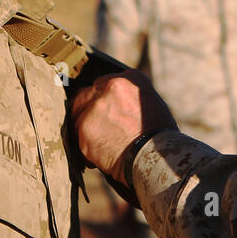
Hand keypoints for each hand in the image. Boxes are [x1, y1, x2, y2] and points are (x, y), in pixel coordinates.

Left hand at [69, 70, 177, 185]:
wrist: (155, 158)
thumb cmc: (160, 137)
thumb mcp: (153, 105)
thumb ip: (131, 97)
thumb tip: (119, 102)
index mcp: (130, 79)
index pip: (106, 83)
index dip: (105, 99)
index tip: (107, 110)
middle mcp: (110, 86)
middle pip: (88, 93)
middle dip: (90, 108)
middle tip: (99, 125)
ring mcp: (95, 105)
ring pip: (77, 111)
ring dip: (84, 124)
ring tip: (100, 140)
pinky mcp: (84, 126)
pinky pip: (76, 133)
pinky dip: (85, 144)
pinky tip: (100, 153)